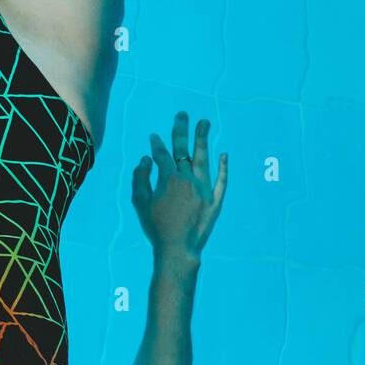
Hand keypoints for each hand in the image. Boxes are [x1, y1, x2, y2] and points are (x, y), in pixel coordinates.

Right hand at [132, 113, 226, 265]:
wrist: (177, 250)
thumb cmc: (156, 228)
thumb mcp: (140, 203)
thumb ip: (140, 178)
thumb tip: (145, 159)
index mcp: (169, 179)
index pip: (162, 155)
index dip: (157, 144)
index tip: (154, 137)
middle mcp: (188, 179)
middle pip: (184, 150)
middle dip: (181, 130)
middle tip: (182, 114)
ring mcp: (204, 189)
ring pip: (204, 159)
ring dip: (203, 140)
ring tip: (205, 123)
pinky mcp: (215, 201)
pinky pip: (221, 181)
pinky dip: (223, 168)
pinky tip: (224, 155)